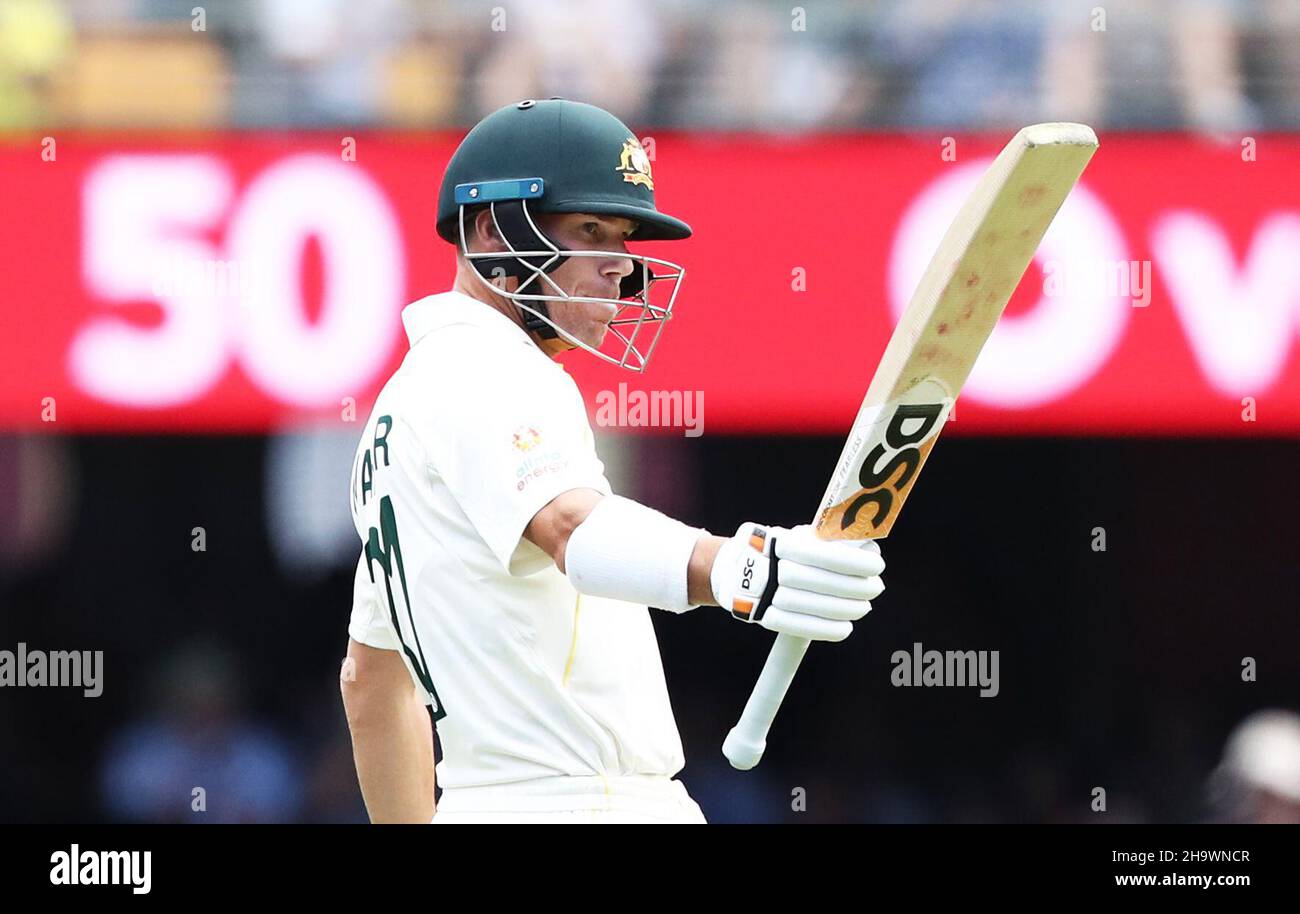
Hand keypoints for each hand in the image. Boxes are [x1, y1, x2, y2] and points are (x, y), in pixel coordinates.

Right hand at [709, 522, 884, 641]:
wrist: (736, 569)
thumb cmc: (781, 550)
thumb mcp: (801, 536)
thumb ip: (831, 541)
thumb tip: (867, 548)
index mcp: (780, 543)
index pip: (821, 553)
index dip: (853, 562)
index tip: (878, 565)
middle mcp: (769, 569)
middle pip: (817, 582)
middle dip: (854, 586)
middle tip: (876, 587)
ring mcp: (763, 594)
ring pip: (809, 605)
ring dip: (844, 609)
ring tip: (864, 606)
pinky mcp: (762, 616)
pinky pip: (796, 626)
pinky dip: (825, 629)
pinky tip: (846, 627)